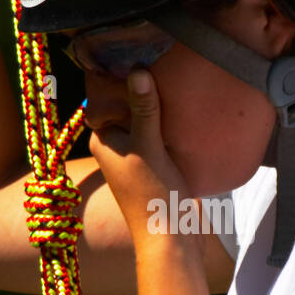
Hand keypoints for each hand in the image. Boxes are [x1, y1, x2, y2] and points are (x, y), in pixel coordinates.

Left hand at [88, 70, 195, 247]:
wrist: (174, 241)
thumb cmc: (153, 194)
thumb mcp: (148, 146)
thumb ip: (143, 109)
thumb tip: (137, 70)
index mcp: (104, 141)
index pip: (106, 99)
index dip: (119, 79)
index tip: (138, 53)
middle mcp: (118, 148)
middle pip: (129, 108)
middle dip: (145, 90)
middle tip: (165, 60)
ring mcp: (139, 158)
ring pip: (148, 122)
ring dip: (162, 107)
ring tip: (180, 80)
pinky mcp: (159, 167)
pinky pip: (163, 137)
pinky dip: (173, 125)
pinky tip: (190, 110)